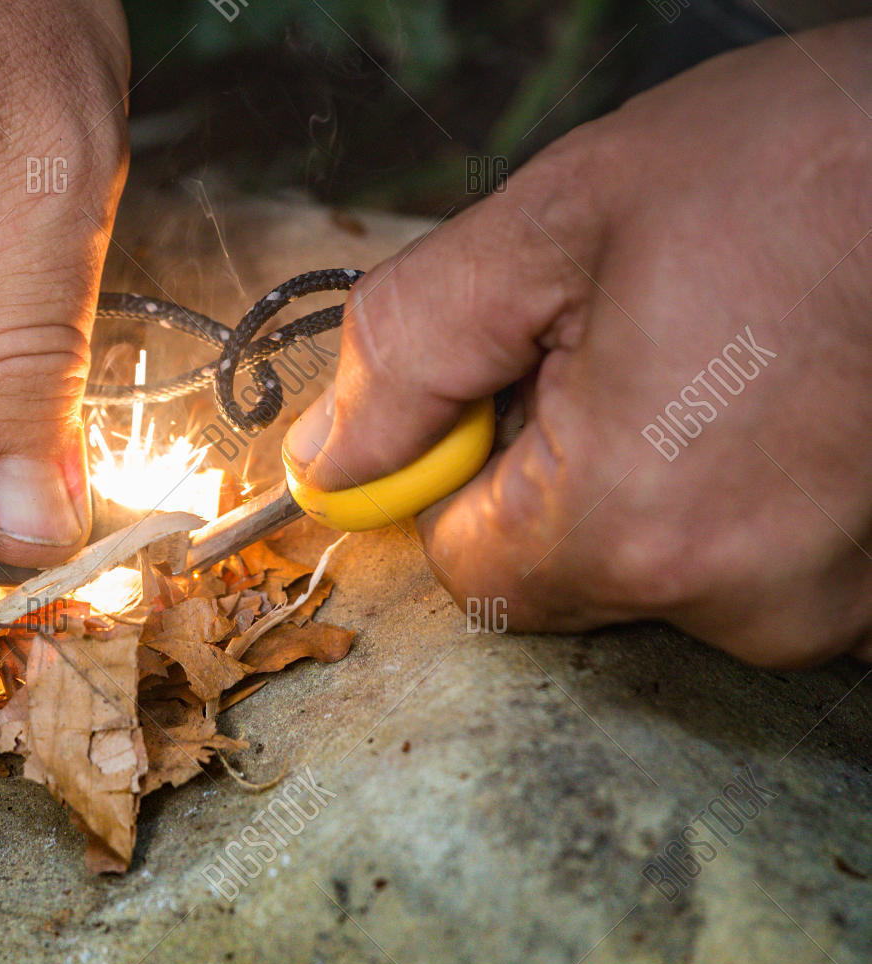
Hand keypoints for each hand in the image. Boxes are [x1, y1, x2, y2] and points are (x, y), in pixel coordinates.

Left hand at [286, 21, 871, 666]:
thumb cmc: (807, 167)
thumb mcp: (558, 225)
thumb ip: (412, 354)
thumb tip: (329, 461)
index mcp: (632, 523)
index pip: (463, 564)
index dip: (461, 472)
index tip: (507, 386)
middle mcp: (738, 600)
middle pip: (565, 572)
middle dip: (565, 468)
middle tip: (642, 341)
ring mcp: (832, 609)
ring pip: (666, 565)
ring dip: (665, 475)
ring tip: (738, 356)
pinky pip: (758, 562)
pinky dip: (748, 492)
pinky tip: (790, 399)